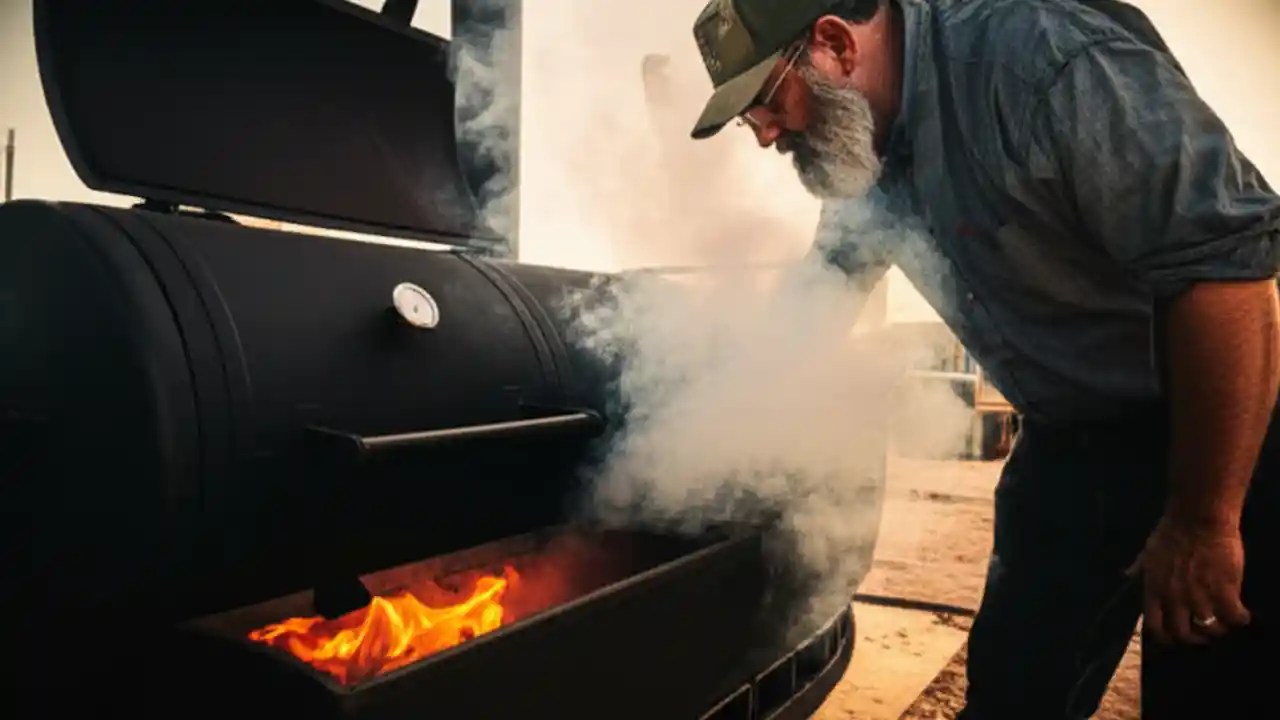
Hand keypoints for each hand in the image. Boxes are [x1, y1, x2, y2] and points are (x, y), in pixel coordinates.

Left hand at [1126, 515, 1250, 644]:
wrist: (1198, 518)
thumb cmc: (1171, 531)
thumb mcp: (1148, 551)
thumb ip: (1139, 568)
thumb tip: (1127, 575)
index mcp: (1154, 590)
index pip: (1155, 627)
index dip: (1165, 638)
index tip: (1175, 639)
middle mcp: (1175, 598)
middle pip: (1183, 634)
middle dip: (1194, 639)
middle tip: (1203, 635)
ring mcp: (1200, 596)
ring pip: (1210, 630)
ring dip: (1217, 630)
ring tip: (1222, 623)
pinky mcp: (1225, 591)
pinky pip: (1234, 617)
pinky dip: (1240, 619)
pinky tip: (1242, 615)